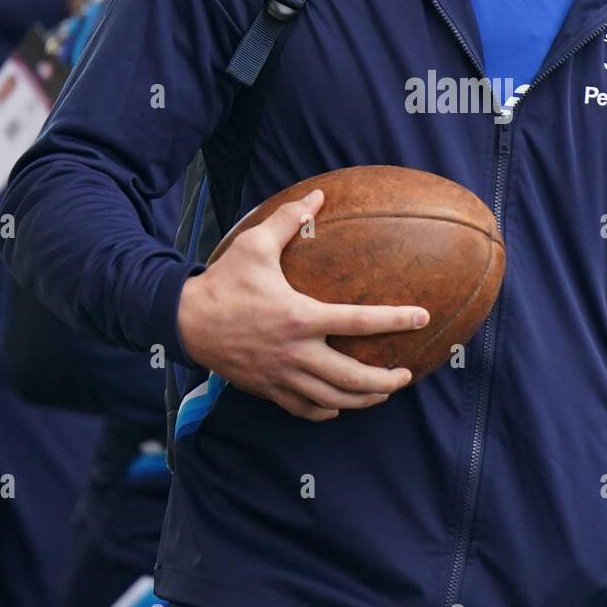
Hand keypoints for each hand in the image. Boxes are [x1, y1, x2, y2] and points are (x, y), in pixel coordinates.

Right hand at [176, 188, 429, 420]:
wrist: (184, 321)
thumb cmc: (223, 281)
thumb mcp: (254, 245)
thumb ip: (288, 220)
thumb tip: (318, 196)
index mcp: (300, 317)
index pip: (359, 321)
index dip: (396, 320)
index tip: (422, 318)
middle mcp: (296, 352)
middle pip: (353, 377)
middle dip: (385, 380)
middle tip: (404, 374)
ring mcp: (282, 375)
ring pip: (333, 399)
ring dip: (363, 399)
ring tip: (382, 392)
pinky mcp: (268, 389)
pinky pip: (304, 409)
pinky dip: (326, 410)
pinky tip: (339, 406)